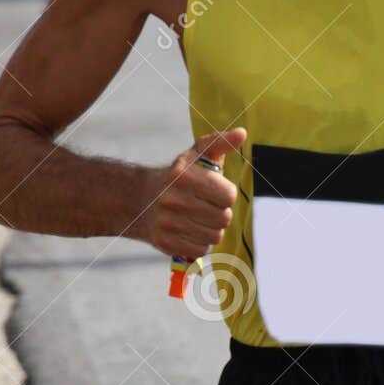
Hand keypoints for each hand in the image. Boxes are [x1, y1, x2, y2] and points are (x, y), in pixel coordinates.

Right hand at [139, 127, 246, 258]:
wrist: (140, 200)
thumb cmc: (178, 176)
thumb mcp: (196, 155)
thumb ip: (220, 143)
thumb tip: (242, 134)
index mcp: (183, 175)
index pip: (228, 196)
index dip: (226, 195)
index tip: (216, 191)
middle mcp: (173, 199)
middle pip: (223, 219)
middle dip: (220, 213)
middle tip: (207, 206)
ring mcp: (167, 223)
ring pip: (214, 237)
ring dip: (211, 229)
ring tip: (198, 218)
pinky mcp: (165, 242)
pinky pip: (201, 250)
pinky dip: (200, 243)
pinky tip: (190, 231)